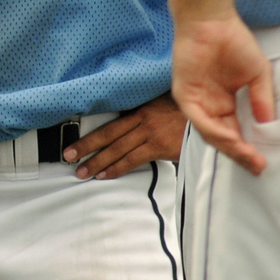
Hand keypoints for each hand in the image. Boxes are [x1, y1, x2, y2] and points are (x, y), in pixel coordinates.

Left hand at [64, 93, 184, 178]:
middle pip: (107, 136)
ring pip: (117, 150)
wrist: (211, 114)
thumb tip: (133, 128)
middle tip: (68, 158)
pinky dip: (118, 168)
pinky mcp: (160, 146)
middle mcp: (142, 120)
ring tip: (83, 172)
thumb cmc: (188, 112)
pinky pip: (134, 159)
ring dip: (97, 162)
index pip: (109, 125)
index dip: (89, 136)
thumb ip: (148, 116)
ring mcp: (150, 133)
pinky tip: (105, 175)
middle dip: (86, 148)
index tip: (73, 144)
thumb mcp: (164, 105)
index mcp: (140, 109)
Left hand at [171, 13, 273, 174]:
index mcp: (225, 102)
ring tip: (248, 157)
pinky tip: (232, 139)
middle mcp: (210, 106)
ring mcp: (196, 101)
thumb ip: (262, 99)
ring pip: (211, 133)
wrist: (212, 21)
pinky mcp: (185, 95)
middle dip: (240, 154)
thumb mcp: (258, 75)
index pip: (235, 132)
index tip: (264, 162)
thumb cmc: (234, 42)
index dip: (248, 148)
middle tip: (257, 167)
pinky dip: (215, 131)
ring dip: (229, 147)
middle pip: (223, 138)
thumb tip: (268, 125)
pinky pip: (199, 119)